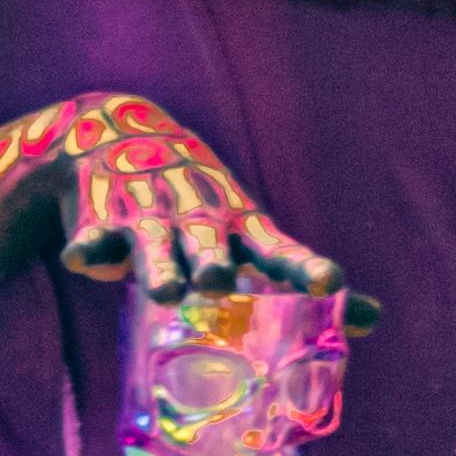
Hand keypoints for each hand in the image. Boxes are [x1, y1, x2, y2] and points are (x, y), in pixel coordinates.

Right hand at [47, 96, 336, 299]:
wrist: (120, 135)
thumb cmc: (203, 206)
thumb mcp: (251, 232)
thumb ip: (301, 275)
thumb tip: (376, 320)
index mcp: (239, 226)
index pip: (279, 251)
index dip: (304, 269)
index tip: (331, 284)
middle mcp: (197, 219)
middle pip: (208, 245)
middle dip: (213, 262)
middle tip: (218, 281)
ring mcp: (148, 215)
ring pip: (153, 244)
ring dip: (158, 265)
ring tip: (163, 292)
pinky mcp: (102, 218)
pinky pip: (93, 236)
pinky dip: (87, 247)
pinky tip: (80, 258)